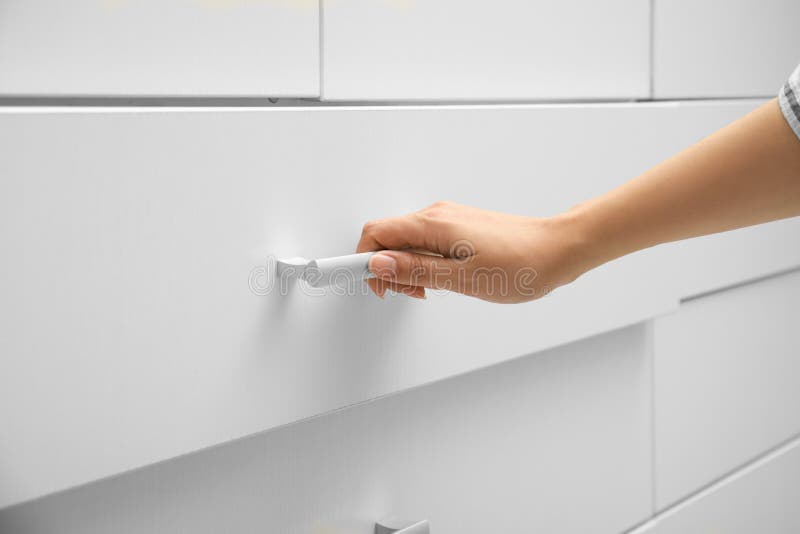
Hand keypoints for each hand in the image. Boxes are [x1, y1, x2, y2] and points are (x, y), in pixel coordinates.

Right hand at [356, 201, 590, 302]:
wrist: (560, 249)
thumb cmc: (522, 263)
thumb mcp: (463, 279)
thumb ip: (416, 271)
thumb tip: (378, 265)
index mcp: (433, 225)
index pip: (375, 233)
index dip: (359, 259)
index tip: (352, 279)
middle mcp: (437, 215)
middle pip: (387, 238)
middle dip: (386, 269)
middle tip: (407, 294)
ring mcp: (449, 219)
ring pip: (406, 242)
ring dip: (406, 268)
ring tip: (429, 290)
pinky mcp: (459, 227)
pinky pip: (425, 242)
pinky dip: (422, 263)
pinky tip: (441, 279)